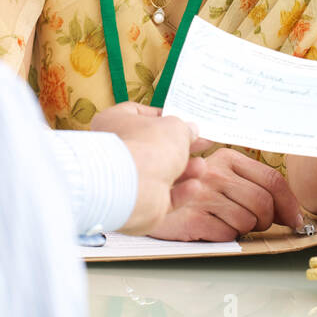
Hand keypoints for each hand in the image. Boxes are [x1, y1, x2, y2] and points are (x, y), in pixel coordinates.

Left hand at [90, 102, 209, 234]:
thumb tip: (190, 130)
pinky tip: (194, 186)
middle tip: (201, 144)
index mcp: (115, 122)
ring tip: (201, 167)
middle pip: (153, 146)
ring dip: (184, 171)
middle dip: (180, 147)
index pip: (138, 113)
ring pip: (159, 173)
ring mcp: (126, 178)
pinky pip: (162, 196)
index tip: (184, 120)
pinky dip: (180, 192)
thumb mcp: (175, 127)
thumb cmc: (147, 146)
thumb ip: (184, 128)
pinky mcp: (137, 202)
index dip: (163, 115)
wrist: (134, 187)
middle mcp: (117, 150)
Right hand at [146, 147, 303, 241]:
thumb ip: (247, 182)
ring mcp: (203, 195)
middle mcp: (215, 173)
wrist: (141, 192)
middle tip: (256, 224)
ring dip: (244, 229)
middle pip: (264, 204)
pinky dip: (226, 236)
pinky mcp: (192, 218)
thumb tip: (287, 210)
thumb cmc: (187, 187)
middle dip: (268, 221)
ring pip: (248, 222)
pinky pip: (228, 235)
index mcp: (226, 157)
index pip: (272, 180)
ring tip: (226, 221)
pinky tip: (210, 227)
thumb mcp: (216, 172)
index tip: (295, 220)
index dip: (289, 204)